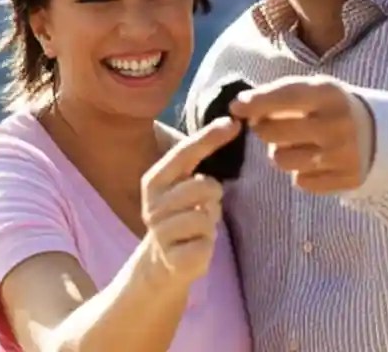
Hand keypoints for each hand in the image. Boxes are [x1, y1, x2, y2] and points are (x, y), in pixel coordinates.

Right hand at [139, 117, 238, 284]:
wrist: (160, 263)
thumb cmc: (180, 215)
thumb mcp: (183, 185)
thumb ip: (199, 158)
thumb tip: (231, 123)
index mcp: (154, 180)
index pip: (184, 152)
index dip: (209, 137)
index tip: (234, 123)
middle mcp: (153, 204)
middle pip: (205, 186)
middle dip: (213, 196)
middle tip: (201, 207)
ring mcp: (160, 233)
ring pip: (206, 217)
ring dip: (210, 223)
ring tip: (197, 229)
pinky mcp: (173, 259)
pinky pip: (206, 245)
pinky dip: (207, 246)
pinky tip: (194, 247)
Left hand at [229, 75, 374, 193]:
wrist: (382, 133)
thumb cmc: (332, 108)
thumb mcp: (314, 91)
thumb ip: (278, 96)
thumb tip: (238, 107)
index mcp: (330, 95)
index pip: (286, 96)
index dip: (257, 103)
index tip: (236, 108)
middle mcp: (338, 124)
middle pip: (275, 133)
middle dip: (263, 130)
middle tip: (267, 127)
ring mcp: (344, 154)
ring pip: (283, 161)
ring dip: (280, 153)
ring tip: (294, 144)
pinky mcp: (348, 179)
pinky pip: (302, 182)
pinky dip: (300, 173)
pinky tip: (313, 160)